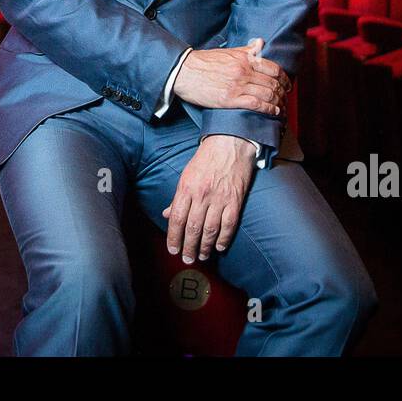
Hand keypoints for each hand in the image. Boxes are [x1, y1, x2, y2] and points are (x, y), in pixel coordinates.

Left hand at [163, 135, 255, 261]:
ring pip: (210, 229)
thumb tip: (166, 214)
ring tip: (202, 256)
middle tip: (187, 258)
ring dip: (205, 246)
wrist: (230, 142)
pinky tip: (219, 247)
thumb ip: (177, 197)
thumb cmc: (207, 157)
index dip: (173, 237)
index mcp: (186, 188)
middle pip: (192, 228)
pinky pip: (229, 224)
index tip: (172, 249)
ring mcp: (219, 198)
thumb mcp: (186, 174)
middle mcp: (202, 195)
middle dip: (188, 247)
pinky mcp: (235, 200)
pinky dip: (224, 238)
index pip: (176, 218)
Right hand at [172, 37, 289, 115]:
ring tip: (281, 107)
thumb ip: (247, 49)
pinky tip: (273, 112)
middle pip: (272, 83)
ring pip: (267, 94)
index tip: (287, 84)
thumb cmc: (204, 62)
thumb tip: (261, 42)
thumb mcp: (227, 52)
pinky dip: (268, 109)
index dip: (284, 78)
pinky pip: (256, 105)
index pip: (273, 68)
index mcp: (244, 59)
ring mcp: (238, 85)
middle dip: (283, 92)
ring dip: (278, 102)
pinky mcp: (230, 99)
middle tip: (286, 98)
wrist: (184, 72)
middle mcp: (244, 71)